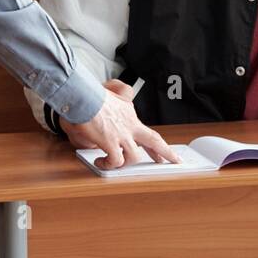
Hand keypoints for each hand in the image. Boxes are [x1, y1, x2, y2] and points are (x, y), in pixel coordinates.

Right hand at [61, 89, 180, 168]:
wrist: (83, 95)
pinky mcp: (111, 142)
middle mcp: (130, 125)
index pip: (147, 131)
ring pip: (134, 157)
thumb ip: (116, 95)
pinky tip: (100, 162)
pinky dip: (108, 165)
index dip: (157, 144)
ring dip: (123, 164)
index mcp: (129, 114)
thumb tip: (116, 94)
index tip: (162, 152)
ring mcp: (122, 134)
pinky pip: (115, 161)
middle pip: (154, 140)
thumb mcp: (109, 91)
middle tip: (174, 161)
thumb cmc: (90, 94)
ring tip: (110, 163)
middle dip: (166, 152)